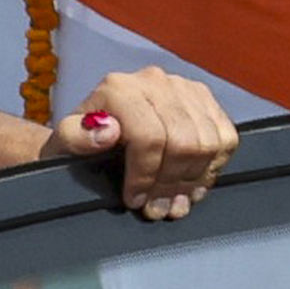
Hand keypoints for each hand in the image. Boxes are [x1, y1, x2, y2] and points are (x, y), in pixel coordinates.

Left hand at [43, 65, 240, 220]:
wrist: (93, 133)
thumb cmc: (79, 143)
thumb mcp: (63, 145)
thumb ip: (75, 137)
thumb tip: (107, 131)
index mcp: (119, 88)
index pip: (151, 137)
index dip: (146, 176)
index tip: (135, 200)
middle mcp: (154, 80)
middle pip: (184, 142)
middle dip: (171, 184)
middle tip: (157, 208)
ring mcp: (183, 87)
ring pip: (209, 141)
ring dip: (193, 180)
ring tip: (174, 200)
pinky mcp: (204, 99)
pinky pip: (226, 135)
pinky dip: (213, 166)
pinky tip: (192, 183)